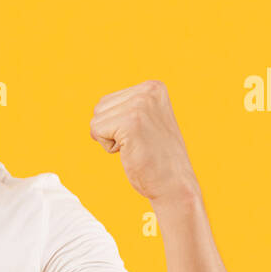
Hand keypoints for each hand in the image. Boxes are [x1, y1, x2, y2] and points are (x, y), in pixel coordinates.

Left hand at [90, 80, 198, 201]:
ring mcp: (140, 104)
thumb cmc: (156, 157)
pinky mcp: (131, 121)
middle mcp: (148, 90)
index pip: (108, 101)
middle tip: (139, 142)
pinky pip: (96, 131)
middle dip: (111, 130)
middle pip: (99, 108)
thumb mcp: (147, 120)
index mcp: (153, 87)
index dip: (116, 124)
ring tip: (137, 146)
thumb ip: (128, 107)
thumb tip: (100, 105)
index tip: (141, 134)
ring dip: (111, 139)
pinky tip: (131, 151)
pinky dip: (109, 147)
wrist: (174, 184)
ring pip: (96, 120)